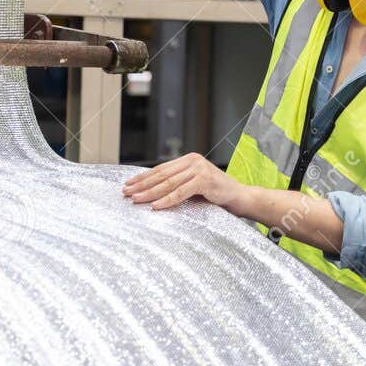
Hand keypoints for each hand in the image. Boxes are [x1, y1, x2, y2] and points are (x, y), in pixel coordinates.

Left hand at [123, 152, 250, 211]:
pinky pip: (181, 192)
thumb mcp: (194, 185)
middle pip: (161, 175)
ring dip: (150, 193)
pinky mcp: (204, 181)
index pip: (160, 169)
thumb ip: (178, 183)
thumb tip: (151, 190)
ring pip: (168, 183)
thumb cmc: (216, 194)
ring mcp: (199, 169)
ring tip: (136, 199)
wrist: (240, 197)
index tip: (128, 184)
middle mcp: (193, 161)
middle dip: (142, 185)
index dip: (143, 177)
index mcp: (189, 159)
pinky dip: (167, 200)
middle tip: (126, 192)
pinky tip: (155, 206)